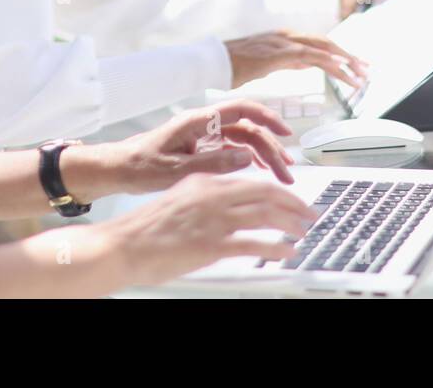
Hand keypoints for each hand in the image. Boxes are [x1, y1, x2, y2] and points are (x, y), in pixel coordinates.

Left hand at [61, 100, 297, 200]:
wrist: (116, 169)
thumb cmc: (139, 166)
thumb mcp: (176, 169)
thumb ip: (213, 163)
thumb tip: (247, 155)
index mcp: (197, 121)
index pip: (240, 109)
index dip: (266, 117)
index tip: (285, 133)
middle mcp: (203, 124)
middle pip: (247, 128)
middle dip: (271, 148)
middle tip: (288, 172)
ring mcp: (202, 136)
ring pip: (242, 140)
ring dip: (263, 155)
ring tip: (281, 175)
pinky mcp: (200, 148)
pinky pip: (231, 149)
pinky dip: (248, 159)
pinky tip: (259, 171)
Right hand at [100, 173, 317, 285]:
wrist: (122, 245)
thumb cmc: (146, 230)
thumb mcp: (180, 201)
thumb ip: (206, 198)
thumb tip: (230, 207)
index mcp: (204, 181)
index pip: (251, 180)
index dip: (277, 190)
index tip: (292, 199)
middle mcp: (212, 195)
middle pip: (265, 193)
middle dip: (293, 203)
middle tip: (309, 213)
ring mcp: (213, 218)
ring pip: (265, 214)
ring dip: (290, 222)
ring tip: (304, 231)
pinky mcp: (211, 243)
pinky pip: (253, 243)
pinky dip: (275, 247)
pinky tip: (286, 251)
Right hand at [224, 30, 368, 89]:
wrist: (213, 62)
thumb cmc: (234, 65)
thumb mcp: (267, 62)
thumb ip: (287, 60)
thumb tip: (305, 63)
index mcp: (284, 37)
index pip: (319, 43)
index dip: (340, 52)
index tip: (356, 64)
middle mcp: (287, 36)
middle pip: (326, 43)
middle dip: (349, 56)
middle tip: (368, 70)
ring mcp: (283, 43)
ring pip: (323, 49)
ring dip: (345, 63)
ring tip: (361, 76)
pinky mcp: (278, 54)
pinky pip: (310, 57)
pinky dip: (329, 64)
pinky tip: (342, 73)